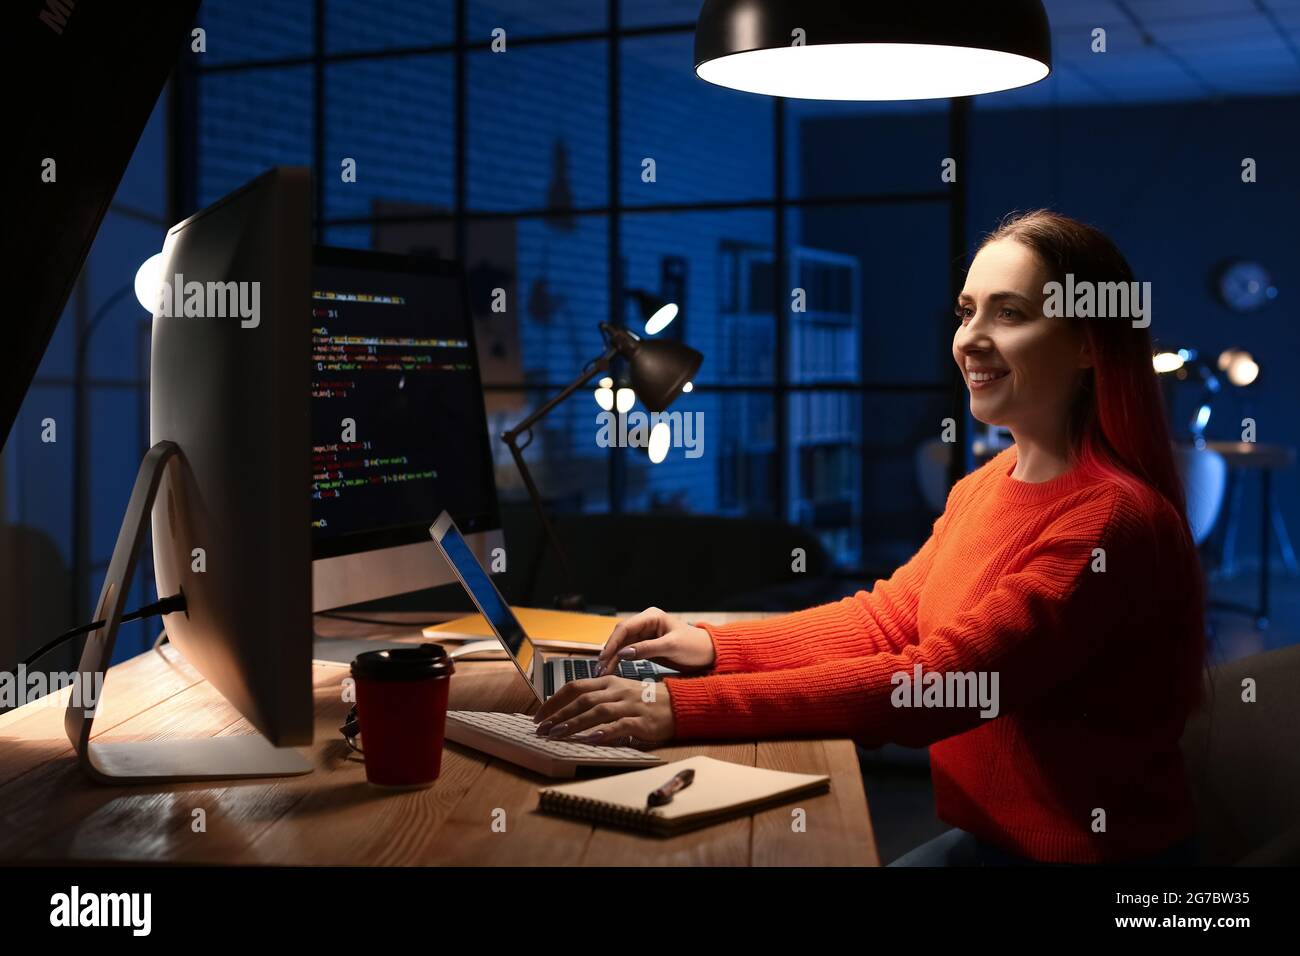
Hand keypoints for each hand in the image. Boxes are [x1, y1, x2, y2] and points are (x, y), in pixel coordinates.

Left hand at [531, 676, 674, 744]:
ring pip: (596, 711)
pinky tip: (590, 739)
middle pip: (581, 699)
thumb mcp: (620, 693)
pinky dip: (603, 733)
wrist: (678, 704)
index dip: (554, 701)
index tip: (539, 715)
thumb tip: (569, 710)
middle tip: (541, 728)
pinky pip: (619, 726)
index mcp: (609, 682)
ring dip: (574, 723)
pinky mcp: (641, 720)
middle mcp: (616, 690)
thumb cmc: (646, 700)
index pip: (575, 687)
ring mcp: (629, 705)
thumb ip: (598, 698)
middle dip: (558, 714)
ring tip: (557, 735)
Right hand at [595, 606, 715, 676]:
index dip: (612, 643)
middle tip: (599, 669)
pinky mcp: (645, 647)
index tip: (604, 658)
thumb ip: (647, 649)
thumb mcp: (672, 646)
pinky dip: (619, 662)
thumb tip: (623, 653)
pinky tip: (612, 671)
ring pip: (621, 646)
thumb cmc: (694, 646)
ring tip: (602, 674)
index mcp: (651, 617)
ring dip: (611, 659)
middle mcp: (645, 624)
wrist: (708, 655)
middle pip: (620, 637)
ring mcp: (644, 635)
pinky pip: (628, 653)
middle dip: (608, 652)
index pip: (625, 628)